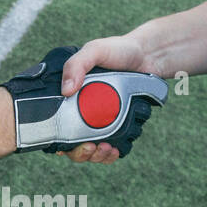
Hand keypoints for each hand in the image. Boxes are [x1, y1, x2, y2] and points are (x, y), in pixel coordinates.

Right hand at [2, 45, 165, 158]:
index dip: (58, 142)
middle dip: (81, 153)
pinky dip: (113, 154)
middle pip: (75, 144)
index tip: (64, 147)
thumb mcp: (94, 50)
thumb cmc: (118, 50)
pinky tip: (116, 150)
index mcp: (72, 99)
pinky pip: (115, 147)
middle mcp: (85, 113)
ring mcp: (104, 122)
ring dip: (98, 156)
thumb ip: (76, 65)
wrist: (149, 54)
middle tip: (90, 147)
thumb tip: (66, 91)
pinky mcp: (121, 126)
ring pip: (95, 149)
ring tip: (106, 149)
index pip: (57, 126)